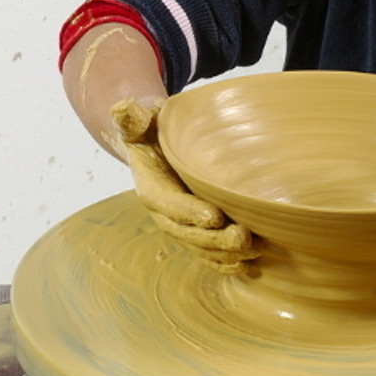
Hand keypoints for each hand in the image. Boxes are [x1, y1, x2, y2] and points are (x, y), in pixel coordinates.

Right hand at [111, 98, 258, 270]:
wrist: (155, 147)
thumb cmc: (153, 131)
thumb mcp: (141, 120)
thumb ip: (133, 118)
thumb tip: (122, 109)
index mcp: (150, 187)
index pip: (168, 203)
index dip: (189, 212)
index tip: (214, 216)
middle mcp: (164, 213)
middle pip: (187, 233)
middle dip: (214, 240)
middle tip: (243, 238)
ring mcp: (180, 226)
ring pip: (200, 248)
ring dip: (225, 254)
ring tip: (253, 252)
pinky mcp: (196, 232)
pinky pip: (208, 254)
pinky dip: (226, 263)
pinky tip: (248, 267)